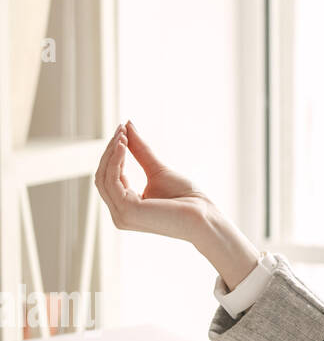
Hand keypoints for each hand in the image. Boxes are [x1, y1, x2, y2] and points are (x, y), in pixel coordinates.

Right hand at [94, 121, 214, 242]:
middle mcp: (119, 214)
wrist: (203, 215)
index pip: (109, 178)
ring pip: (104, 178)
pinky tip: (124, 146)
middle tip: (121, 129)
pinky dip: (116, 161)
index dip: (113, 154)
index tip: (122, 130)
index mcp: (126, 207)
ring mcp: (121, 214)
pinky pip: (112, 181)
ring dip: (111, 154)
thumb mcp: (157, 170)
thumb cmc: (186, 197)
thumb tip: (128, 125)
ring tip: (123, 135)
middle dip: (110, 152)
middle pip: (102, 177)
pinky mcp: (127, 210)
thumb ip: (140, 151)